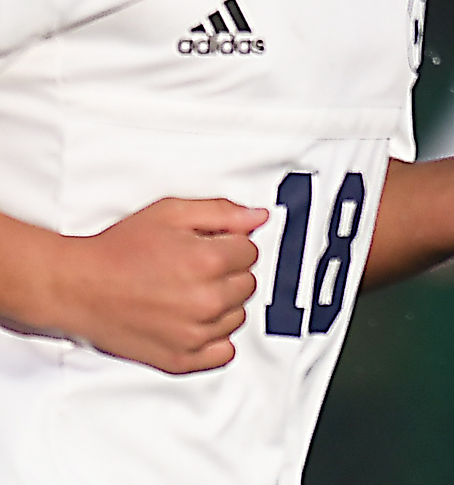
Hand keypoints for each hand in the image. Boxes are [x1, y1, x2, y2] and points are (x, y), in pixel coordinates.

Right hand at [49, 197, 265, 373]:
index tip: (209, 247)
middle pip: (246, 283)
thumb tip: (258, 217)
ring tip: (186, 293)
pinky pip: (223, 353)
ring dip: (221, 304)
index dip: (229, 246)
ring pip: (237, 316)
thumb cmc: (117, 252)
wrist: (77, 286)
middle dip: (226, 273)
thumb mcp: (172, 213)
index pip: (251, 252)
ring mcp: (194, 333)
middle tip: (193, 269)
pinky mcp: (180, 359)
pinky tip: (194, 322)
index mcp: (208, 261)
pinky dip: (214, 339)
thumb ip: (222, 212)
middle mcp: (206, 300)